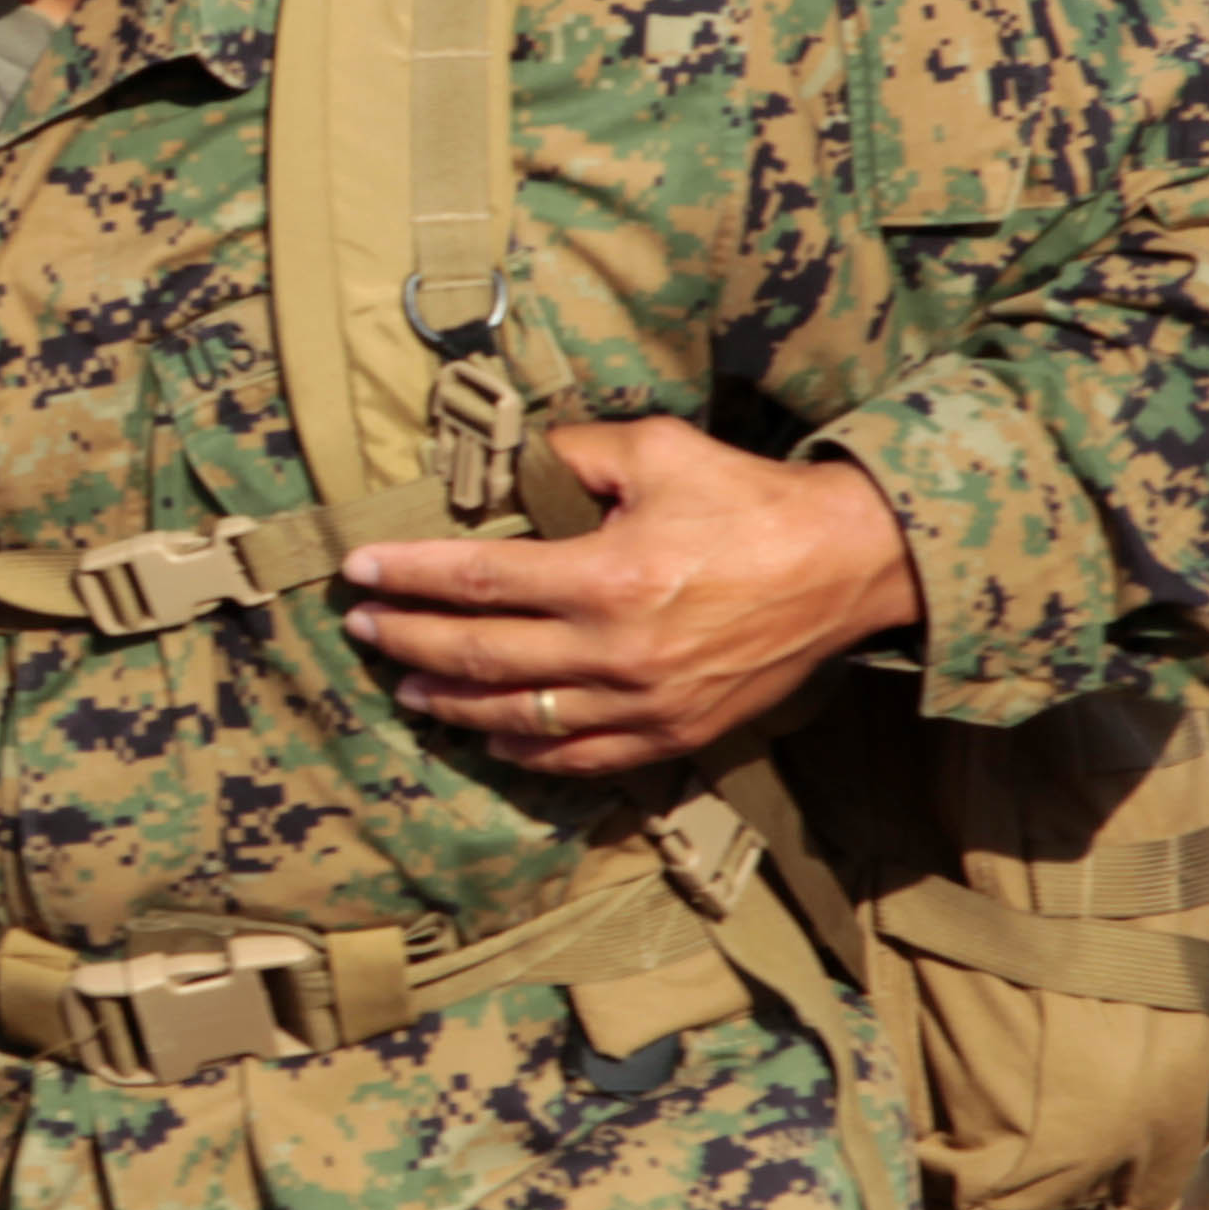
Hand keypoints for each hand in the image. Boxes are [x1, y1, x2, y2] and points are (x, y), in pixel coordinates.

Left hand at [338, 417, 920, 773]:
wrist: (849, 565)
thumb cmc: (751, 501)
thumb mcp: (660, 452)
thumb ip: (574, 455)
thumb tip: (506, 461)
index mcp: (607, 576)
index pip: (478, 581)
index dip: (409, 576)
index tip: (359, 571)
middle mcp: (616, 650)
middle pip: (481, 654)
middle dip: (409, 639)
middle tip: (362, 628)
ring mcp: (643, 702)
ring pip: (519, 717)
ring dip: (451, 703)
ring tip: (406, 684)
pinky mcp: (673, 733)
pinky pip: (580, 757)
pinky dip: (525, 752)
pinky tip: (488, 738)